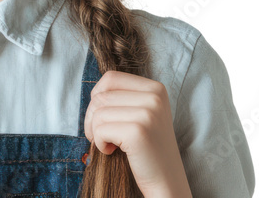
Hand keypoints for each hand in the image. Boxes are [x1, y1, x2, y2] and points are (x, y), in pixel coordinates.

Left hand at [83, 70, 190, 195]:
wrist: (166, 180)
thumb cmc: (146, 148)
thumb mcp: (142, 114)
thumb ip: (124, 97)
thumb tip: (94, 92)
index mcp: (156, 88)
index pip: (111, 78)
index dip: (97, 97)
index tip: (102, 117)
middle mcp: (155, 97)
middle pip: (101, 96)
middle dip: (92, 118)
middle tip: (102, 136)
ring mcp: (148, 113)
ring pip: (98, 112)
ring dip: (96, 132)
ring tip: (110, 143)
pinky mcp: (138, 131)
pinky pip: (100, 129)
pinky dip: (99, 143)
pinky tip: (112, 151)